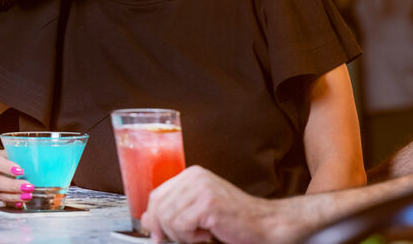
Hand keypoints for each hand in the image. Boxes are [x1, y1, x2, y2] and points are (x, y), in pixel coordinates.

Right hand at [0, 150, 33, 207]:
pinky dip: (11, 203)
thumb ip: (15, 155)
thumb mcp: (1, 153)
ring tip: (29, 196)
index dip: (8, 167)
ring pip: (1, 193)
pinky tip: (20, 204)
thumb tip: (37, 156)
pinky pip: (1, 200)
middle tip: (29, 186)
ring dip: (15, 196)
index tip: (20, 170)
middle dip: (14, 186)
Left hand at [142, 166, 291, 243]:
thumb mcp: (198, 211)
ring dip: (181, 235)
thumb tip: (146, 218)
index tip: (159, 234)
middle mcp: (195, 177)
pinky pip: (180, 226)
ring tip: (201, 234)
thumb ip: (174, 210)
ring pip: (167, 218)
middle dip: (165, 229)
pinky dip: (191, 238)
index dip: (154, 218)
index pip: (157, 195)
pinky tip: (208, 234)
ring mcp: (201, 188)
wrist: (265, 224)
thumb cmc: (236, 219)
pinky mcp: (207, 204)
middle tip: (184, 238)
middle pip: (158, 206)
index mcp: (193, 175)